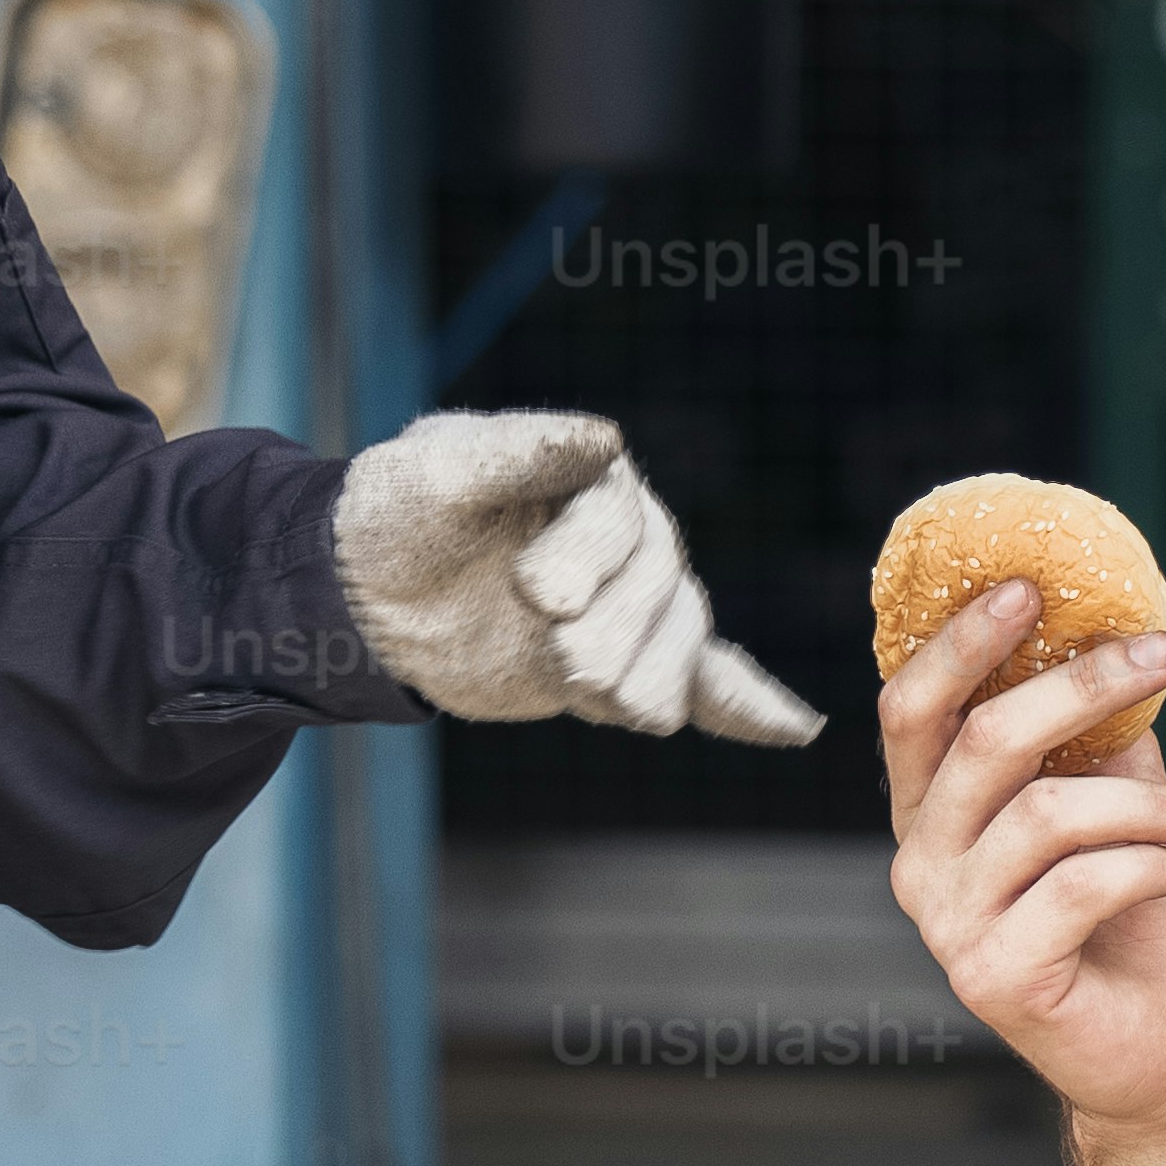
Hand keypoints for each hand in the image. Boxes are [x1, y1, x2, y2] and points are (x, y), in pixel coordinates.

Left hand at [335, 409, 817, 740]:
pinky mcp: (627, 665)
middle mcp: (631, 537)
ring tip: (589, 692)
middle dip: (607, 633)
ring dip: (640, 680)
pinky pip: (707, 685)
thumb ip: (517, 452)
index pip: (620, 521)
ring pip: (679, 647)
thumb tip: (604, 438)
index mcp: (592, 476)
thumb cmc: (400, 517)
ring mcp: (635, 606)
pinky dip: (751, 706)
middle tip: (560, 659)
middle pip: (660, 592)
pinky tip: (796, 727)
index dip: (584, 559)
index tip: (532, 594)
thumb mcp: (438, 473)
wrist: (369, 597)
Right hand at [877, 574, 1165, 1142]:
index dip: (960, 644)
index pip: (913, 712)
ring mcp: (949, 926)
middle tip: (1165, 656)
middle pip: (985, 743)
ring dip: (1151, 804)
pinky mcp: (994, 977)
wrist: (1153, 1043)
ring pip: (1048, 814)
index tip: (1028, 587)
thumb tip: (1123, 630)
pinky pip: (1083, 885)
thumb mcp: (1116, 802)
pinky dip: (1153, 864)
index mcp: (933, 814)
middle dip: (1083, 686)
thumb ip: (1097, 733)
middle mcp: (921, 865)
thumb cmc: (1130, 915)